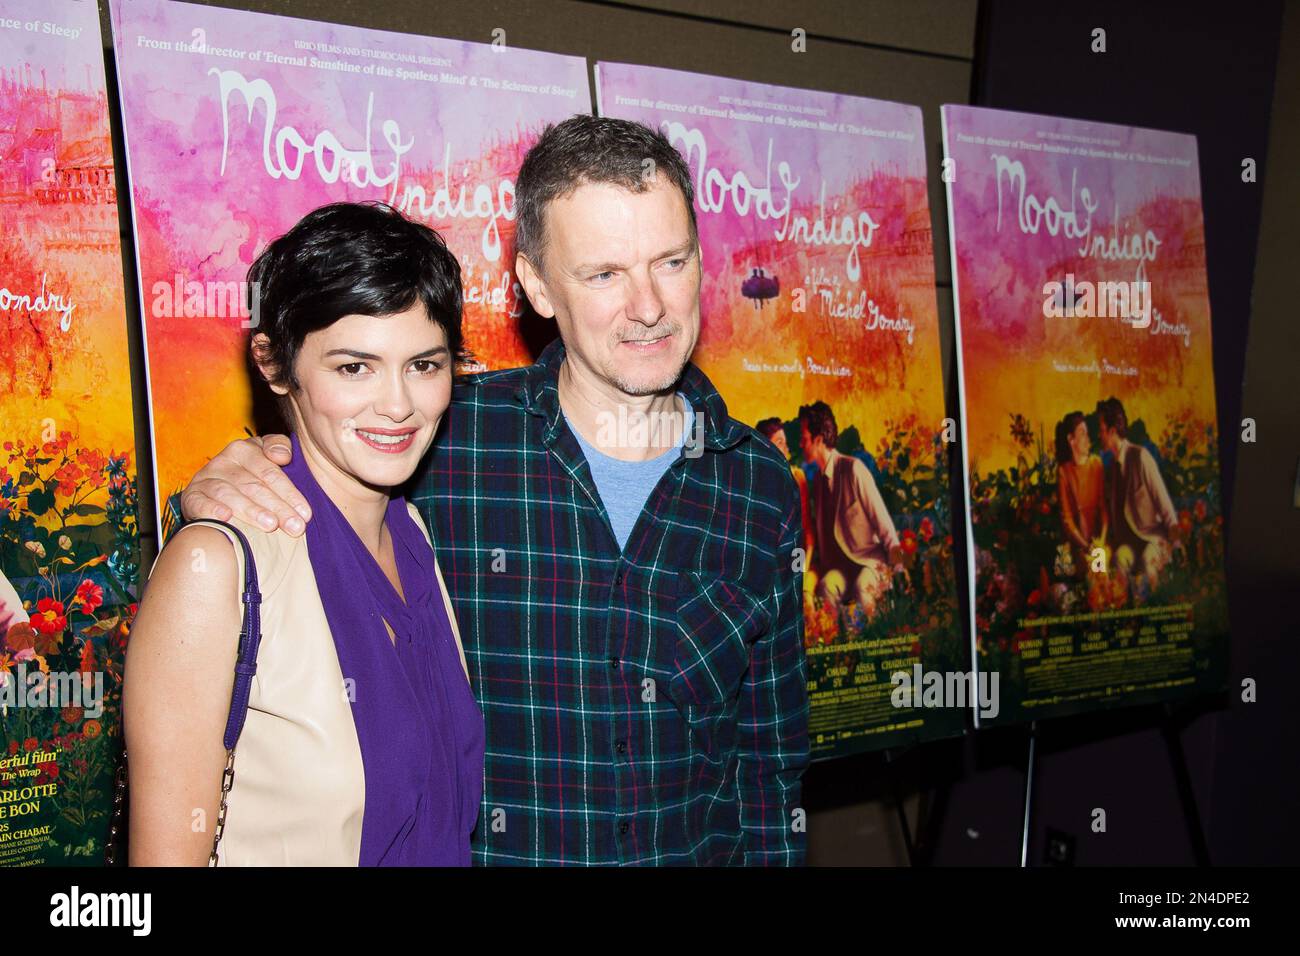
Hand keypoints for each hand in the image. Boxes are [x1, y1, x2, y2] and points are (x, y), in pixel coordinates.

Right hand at [179, 434, 309, 535]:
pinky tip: (226, 518)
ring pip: (231, 494)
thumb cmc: (251, 476)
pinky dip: (212, 509)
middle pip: (255, 486)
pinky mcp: (192, 495)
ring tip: (270, 526)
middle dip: (278, 508)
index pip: (271, 473)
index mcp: (246, 449)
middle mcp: (224, 460)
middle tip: (295, 527)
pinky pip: (200, 502)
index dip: (290, 493)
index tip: (305, 514)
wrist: (214, 492)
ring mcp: (206, 477)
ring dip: (252, 511)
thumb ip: (279, 447)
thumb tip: (282, 456)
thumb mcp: (266, 456)